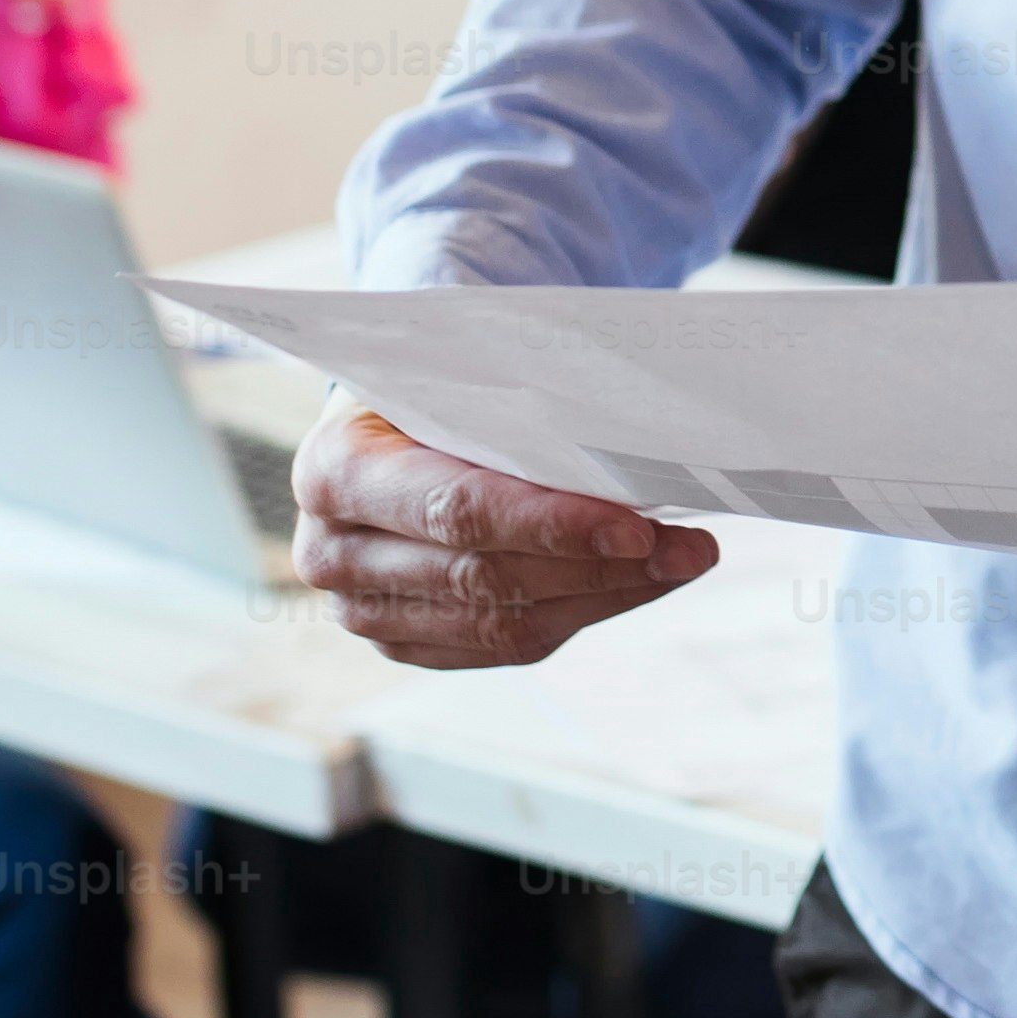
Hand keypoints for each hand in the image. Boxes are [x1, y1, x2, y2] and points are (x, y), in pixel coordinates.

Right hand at [293, 391, 720, 665]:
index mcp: (334, 470)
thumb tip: (627, 437)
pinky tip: (635, 583)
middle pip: (484, 576)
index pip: (456, 509)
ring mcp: (363, 610)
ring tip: (680, 561)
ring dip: (604, 594)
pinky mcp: (406, 642)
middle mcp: (331, 553)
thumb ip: (514, 406)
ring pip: (503, 623)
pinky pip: (506, 645)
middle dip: (596, 564)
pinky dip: (581, 613)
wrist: (392, 417)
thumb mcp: (455, 373)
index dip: (551, 524)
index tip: (637, 526)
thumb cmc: (438, 383)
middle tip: (686, 547)